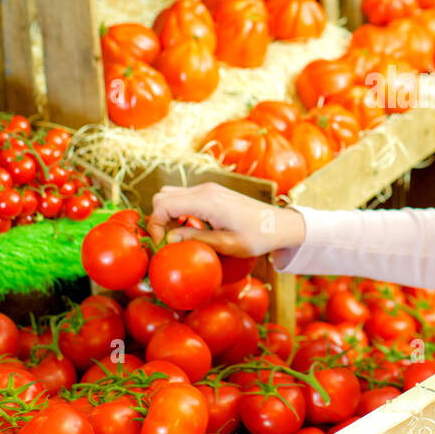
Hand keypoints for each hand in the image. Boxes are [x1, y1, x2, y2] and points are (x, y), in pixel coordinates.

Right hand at [146, 183, 306, 257]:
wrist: (279, 224)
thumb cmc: (258, 236)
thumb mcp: (227, 244)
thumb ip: (196, 240)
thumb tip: (168, 239)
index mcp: (206, 200)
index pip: (163, 204)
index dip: (155, 225)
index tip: (162, 244)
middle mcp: (204, 189)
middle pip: (162, 196)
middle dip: (158, 219)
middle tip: (167, 241)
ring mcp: (208, 188)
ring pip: (171, 194)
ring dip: (167, 214)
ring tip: (177, 236)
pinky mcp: (212, 192)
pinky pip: (184, 197)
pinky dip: (178, 211)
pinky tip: (189, 228)